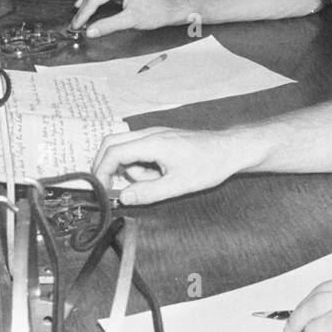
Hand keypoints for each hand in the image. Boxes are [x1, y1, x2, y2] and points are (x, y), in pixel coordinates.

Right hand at [71, 0, 189, 38]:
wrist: (174, 9)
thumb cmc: (158, 11)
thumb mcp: (131, 20)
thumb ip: (108, 25)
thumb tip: (90, 31)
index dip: (84, 13)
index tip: (76, 25)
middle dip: (83, 9)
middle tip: (75, 23)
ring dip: (88, 4)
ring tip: (79, 16)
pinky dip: (97, 3)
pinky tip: (92, 10)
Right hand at [92, 126, 257, 204]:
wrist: (231, 149)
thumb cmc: (209, 165)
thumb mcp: (178, 185)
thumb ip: (148, 193)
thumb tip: (123, 198)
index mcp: (152, 143)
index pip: (113, 152)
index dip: (101, 172)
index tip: (101, 190)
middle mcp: (150, 133)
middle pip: (111, 143)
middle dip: (106, 166)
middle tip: (111, 187)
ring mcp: (155, 134)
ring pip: (125, 148)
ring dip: (130, 168)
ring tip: (157, 181)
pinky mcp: (161, 138)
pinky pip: (139, 149)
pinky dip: (141, 164)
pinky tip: (161, 174)